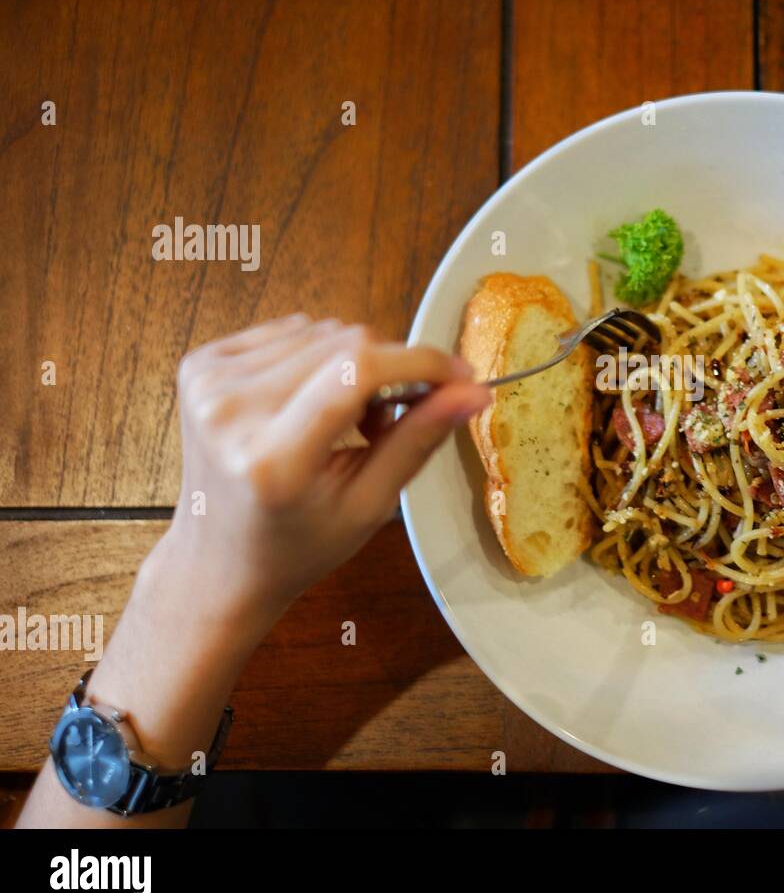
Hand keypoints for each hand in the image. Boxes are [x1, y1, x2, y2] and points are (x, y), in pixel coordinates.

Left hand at [152, 314, 490, 637]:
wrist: (218, 563)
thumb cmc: (296, 545)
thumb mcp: (369, 504)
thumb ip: (418, 439)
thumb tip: (472, 391)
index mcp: (272, 457)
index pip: (359, 370)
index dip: (419, 362)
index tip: (458, 374)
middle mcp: (231, 410)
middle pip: (344, 341)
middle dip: (389, 370)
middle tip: (392, 421)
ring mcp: (209, 381)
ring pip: (320, 329)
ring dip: (353, 363)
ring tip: (349, 420)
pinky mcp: (201, 364)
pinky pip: (288, 331)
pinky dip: (318, 357)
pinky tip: (314, 400)